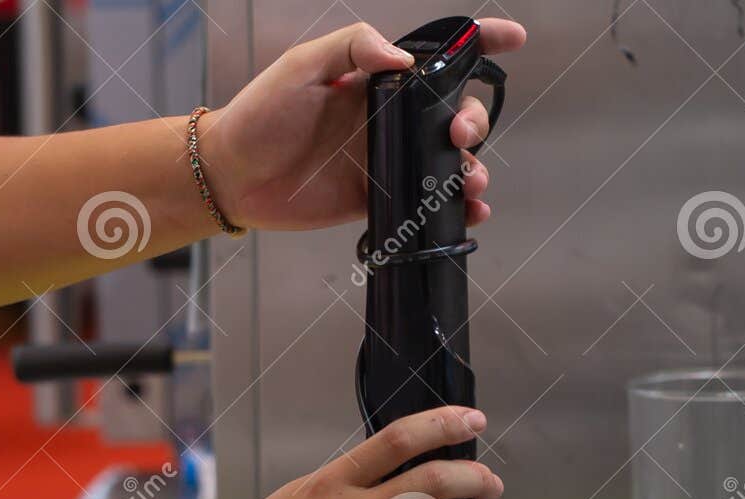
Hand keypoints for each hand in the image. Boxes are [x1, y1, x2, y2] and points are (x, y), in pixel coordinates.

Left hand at [200, 20, 526, 232]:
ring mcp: (384, 160)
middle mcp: (387, 118)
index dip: (480, 43)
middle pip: (453, 114)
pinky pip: (422, 204)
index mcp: (376, 80)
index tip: (512, 39)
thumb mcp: (303, 66)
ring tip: (470, 182)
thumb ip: (353, 49)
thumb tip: (404, 59)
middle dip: (473, 121)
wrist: (231, 176)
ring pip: (445, 163)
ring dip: (470, 170)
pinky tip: (467, 214)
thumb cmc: (260, 114)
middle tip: (460, 137)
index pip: (436, 55)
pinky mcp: (375, 200)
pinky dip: (452, 210)